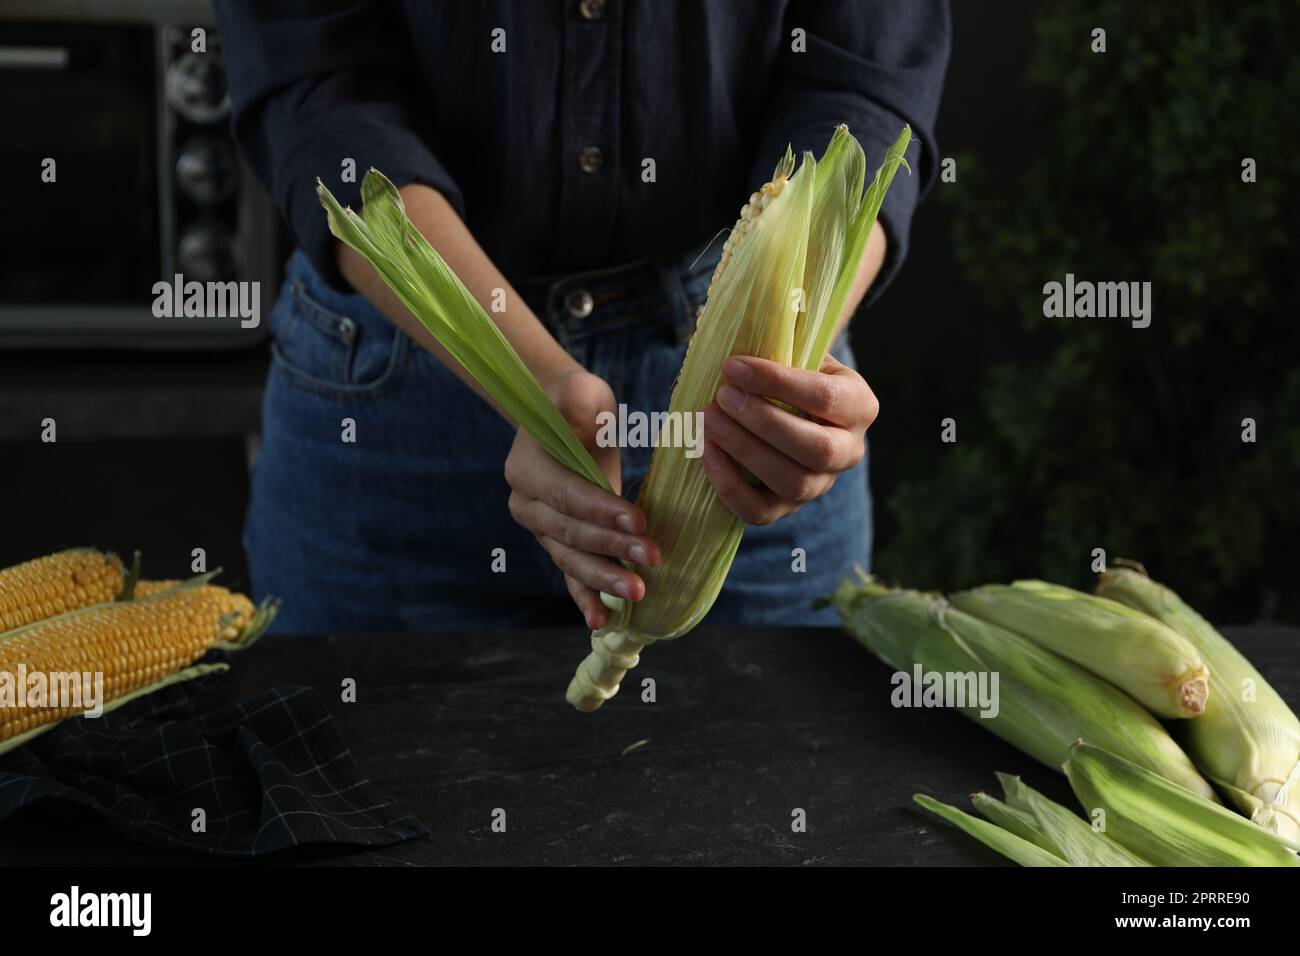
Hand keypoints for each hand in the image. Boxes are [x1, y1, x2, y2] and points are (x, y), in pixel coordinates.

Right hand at [504, 370, 660, 628]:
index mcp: (526, 468)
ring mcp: (541, 530)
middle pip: (571, 533)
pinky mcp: (560, 544)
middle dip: (613, 548)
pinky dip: (586, 597)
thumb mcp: (580, 391)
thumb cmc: (577, 404)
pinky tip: (603, 620)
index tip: (639, 521)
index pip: (565, 494)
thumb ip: (580, 402)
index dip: (600, 510)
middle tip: (653, 558)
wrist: (564, 421)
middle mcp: (526, 504)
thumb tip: (588, 419)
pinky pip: (571, 574)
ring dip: (605, 578)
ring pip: (572, 559)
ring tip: (638, 592)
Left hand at [699, 352, 879, 524]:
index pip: (824, 397)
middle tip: (722, 395)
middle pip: (815, 449)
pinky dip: (728, 485)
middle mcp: (849, 451)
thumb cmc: (787, 375)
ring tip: (707, 419)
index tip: (731, 366)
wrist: (787, 408)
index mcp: (859, 406)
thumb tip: (736, 337)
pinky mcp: (785, 509)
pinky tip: (706, 451)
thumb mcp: (796, 354)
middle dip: (763, 421)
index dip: (776, 382)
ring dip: (744, 450)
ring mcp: (819, 485)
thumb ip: (779, 346)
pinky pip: (759, 511)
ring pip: (792, 482)